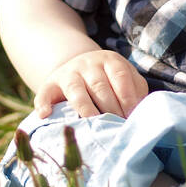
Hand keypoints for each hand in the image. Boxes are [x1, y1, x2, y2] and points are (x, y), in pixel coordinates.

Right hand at [34, 50, 149, 118]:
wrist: (77, 67)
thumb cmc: (108, 80)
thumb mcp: (124, 78)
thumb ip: (134, 91)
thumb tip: (141, 113)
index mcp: (110, 60)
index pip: (120, 76)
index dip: (127, 97)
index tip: (132, 117)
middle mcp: (88, 63)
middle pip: (99, 86)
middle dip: (110, 108)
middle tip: (117, 126)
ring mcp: (68, 73)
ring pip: (76, 91)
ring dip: (86, 110)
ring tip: (94, 125)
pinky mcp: (49, 85)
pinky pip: (44, 93)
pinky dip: (43, 104)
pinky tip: (46, 115)